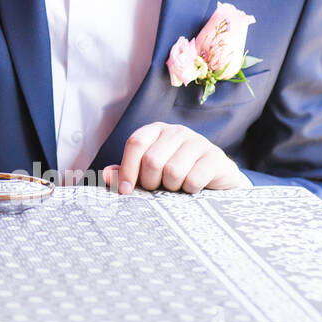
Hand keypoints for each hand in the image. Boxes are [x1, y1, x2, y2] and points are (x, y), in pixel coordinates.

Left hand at [102, 123, 252, 194]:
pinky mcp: (215, 156)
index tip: (125, 191)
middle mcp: (176, 131)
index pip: (135, 143)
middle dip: (151, 182)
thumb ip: (126, 173)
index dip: (127, 169)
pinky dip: (190, 190)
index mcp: (155, 130)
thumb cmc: (176, 175)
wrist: (217, 180)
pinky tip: (193, 188)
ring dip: (172, 187)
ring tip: (177, 187)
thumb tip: (105, 175)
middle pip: (152, 159)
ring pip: (173, 170)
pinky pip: (194, 179)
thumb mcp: (148, 172)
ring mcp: (198, 141)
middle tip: (158, 188)